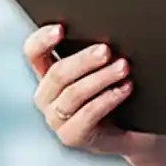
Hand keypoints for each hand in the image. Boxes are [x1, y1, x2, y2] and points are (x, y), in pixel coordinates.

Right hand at [24, 23, 158, 158]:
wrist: (132, 132)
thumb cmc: (114, 93)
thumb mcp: (101, 70)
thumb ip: (95, 53)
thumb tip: (108, 32)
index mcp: (48, 74)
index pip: (33, 53)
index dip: (42, 40)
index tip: (61, 28)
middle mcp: (46, 97)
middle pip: (58, 74)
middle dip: (84, 60)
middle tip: (107, 50)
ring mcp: (56, 119)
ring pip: (74, 93)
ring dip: (101, 78)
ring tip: (124, 67)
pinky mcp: (71, 136)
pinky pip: (88, 114)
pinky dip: (108, 98)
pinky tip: (125, 88)